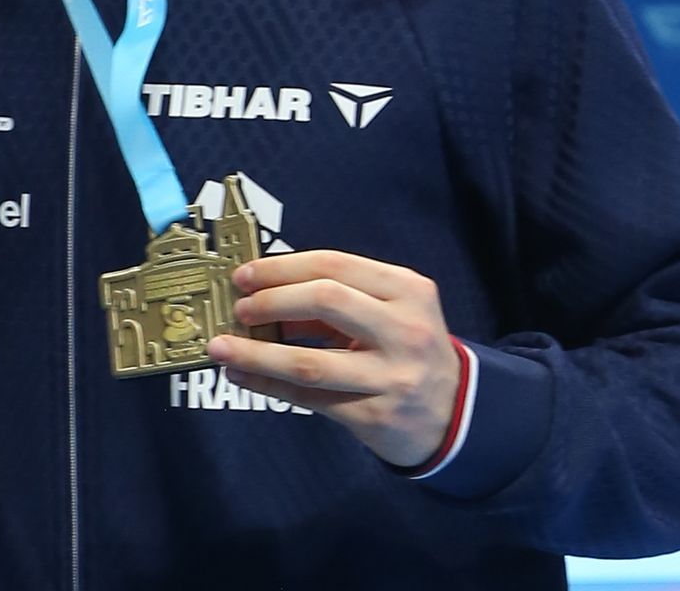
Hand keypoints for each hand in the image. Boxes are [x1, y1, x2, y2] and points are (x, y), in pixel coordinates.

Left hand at [207, 249, 461, 468]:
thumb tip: (261, 291)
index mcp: (407, 290)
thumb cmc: (408, 350)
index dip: (281, 267)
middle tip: (239, 308)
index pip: (334, 265)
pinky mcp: (376, 414)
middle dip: (270, 301)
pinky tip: (242, 375)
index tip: (245, 275)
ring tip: (222, 347)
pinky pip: (309, 397)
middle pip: (324, 300)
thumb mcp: (389, 311)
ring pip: (309, 361)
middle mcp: (405, 329)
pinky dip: (267, 384)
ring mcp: (393, 376)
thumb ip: (336, 298)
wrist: (458, 412)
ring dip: (255, 353)